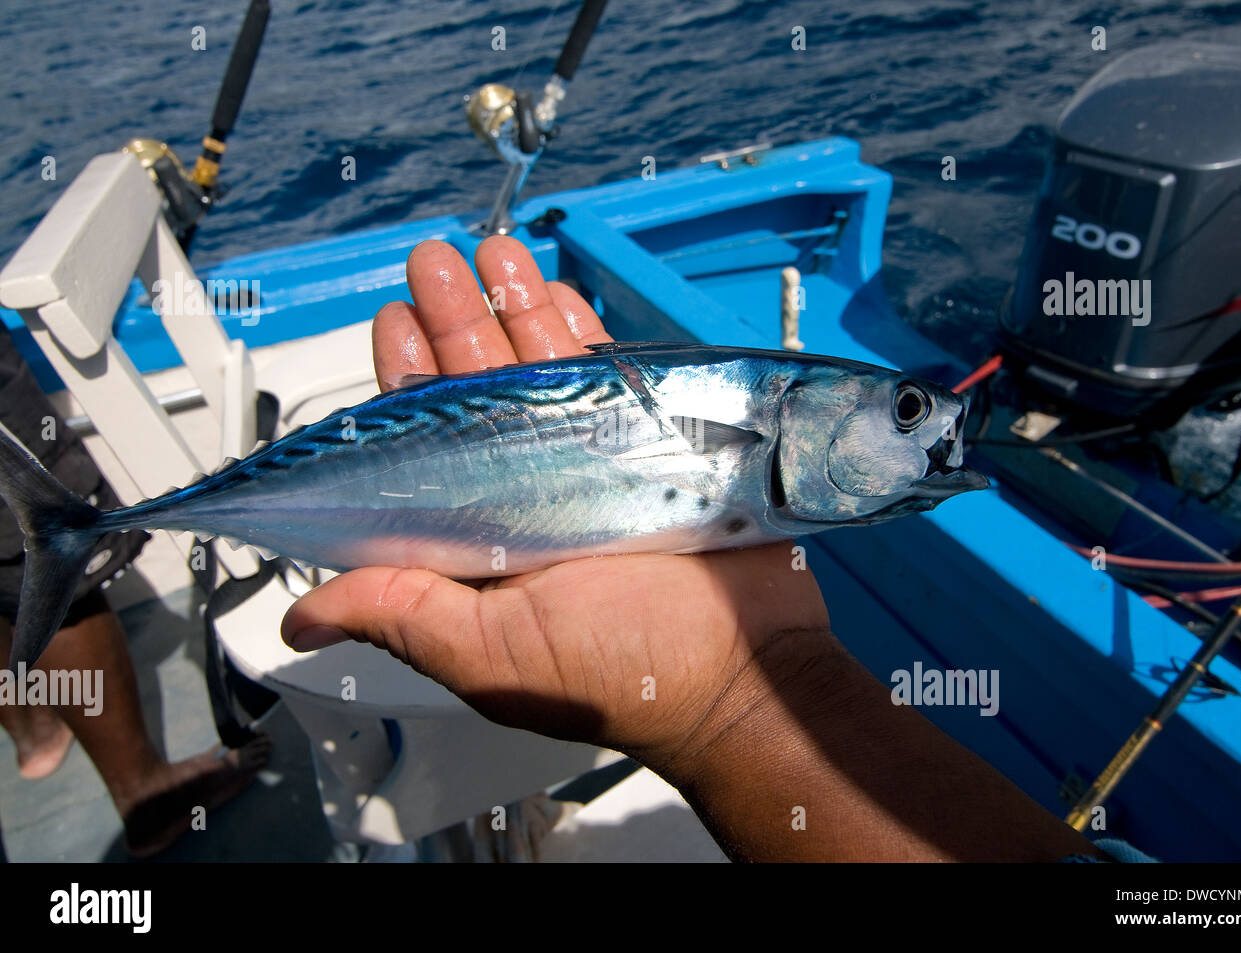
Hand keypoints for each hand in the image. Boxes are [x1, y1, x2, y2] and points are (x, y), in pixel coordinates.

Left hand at [280, 237, 832, 779]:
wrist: (741, 673)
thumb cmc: (616, 676)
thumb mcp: (490, 655)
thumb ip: (402, 614)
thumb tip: (301, 618)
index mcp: (485, 539)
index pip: (429, 446)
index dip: (407, 383)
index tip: (394, 324)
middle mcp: (535, 494)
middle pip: (484, 392)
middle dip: (455, 321)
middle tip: (431, 261)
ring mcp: (597, 463)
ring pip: (545, 370)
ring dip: (515, 305)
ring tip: (491, 248)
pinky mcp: (657, 444)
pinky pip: (614, 375)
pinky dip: (585, 330)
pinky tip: (556, 288)